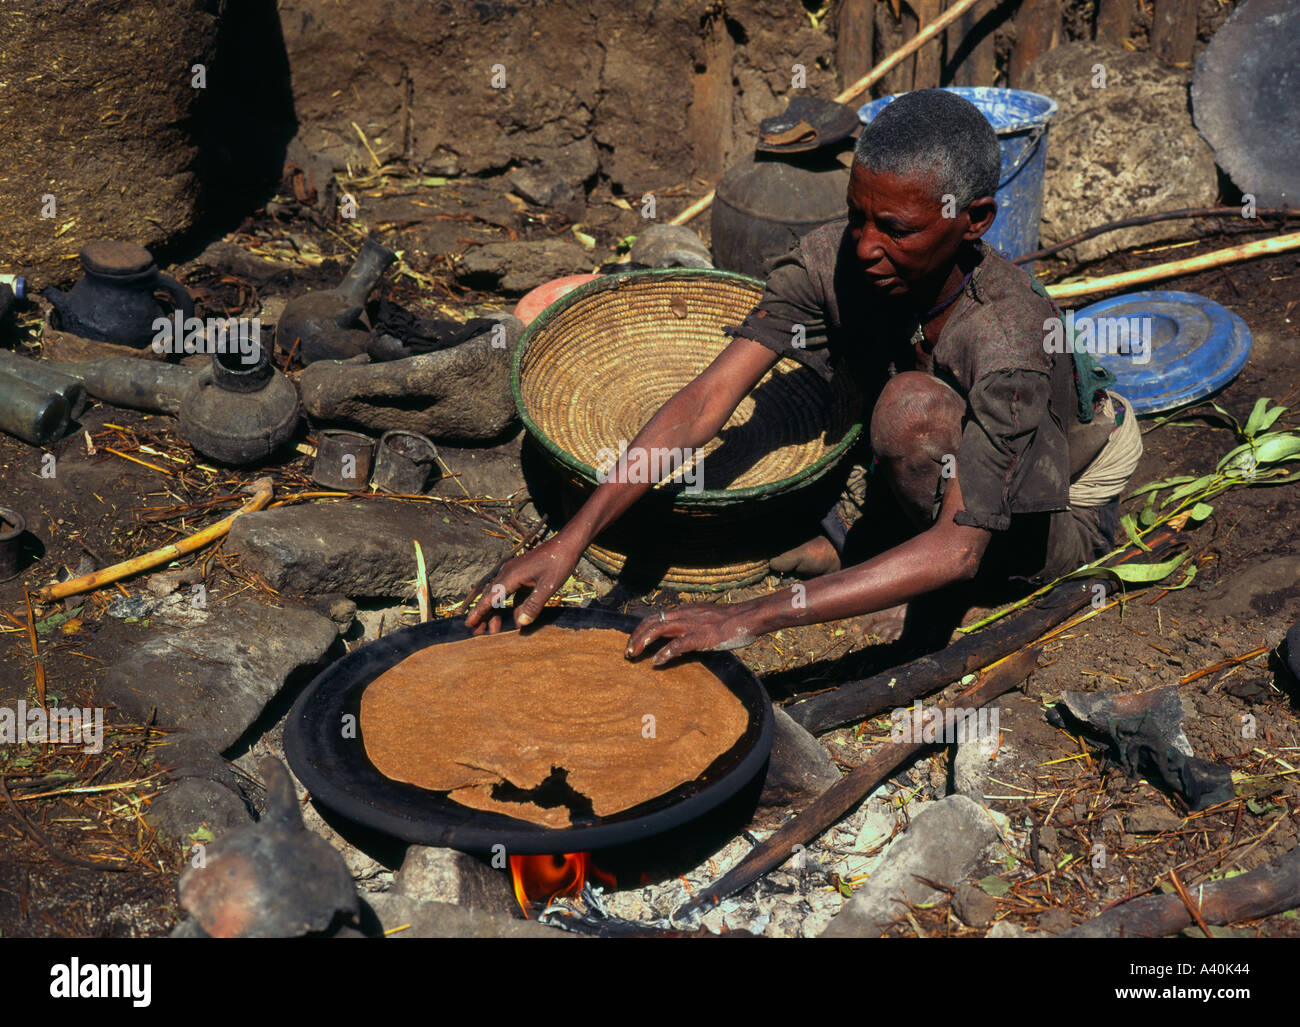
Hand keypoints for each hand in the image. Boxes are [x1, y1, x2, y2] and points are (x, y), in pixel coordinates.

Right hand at [464, 534, 581, 633]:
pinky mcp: (523, 573)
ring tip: (493, 630)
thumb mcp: (547, 586)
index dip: (479, 612)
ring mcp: (515, 572)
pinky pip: (512, 592)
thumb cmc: (558, 562)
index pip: (490, 598)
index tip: (468, 624)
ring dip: (496, 612)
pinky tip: (514, 617)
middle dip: (483, 615)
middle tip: (477, 632)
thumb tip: (520, 624)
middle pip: (491, 597)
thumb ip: (533, 605)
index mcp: (511, 576)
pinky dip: (510, 605)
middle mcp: (508, 573)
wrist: (567, 544)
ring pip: (500, 595)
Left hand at [625, 603, 759, 666]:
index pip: (654, 618)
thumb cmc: (729, 620)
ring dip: (642, 642)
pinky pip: (677, 645)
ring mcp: (690, 625)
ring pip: (657, 630)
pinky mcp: (699, 636)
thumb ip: (691, 624)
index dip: (641, 630)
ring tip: (633, 655)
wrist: (746, 617)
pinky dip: (664, 653)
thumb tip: (681, 637)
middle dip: (635, 637)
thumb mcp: (704, 617)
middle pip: (650, 623)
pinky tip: (656, 662)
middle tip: (627, 652)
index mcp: (683, 611)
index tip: (633, 642)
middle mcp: (682, 615)